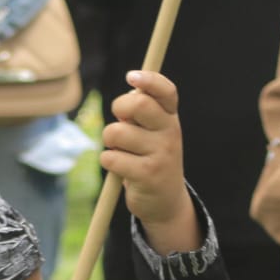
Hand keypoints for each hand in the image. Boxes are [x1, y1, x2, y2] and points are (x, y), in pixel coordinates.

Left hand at [103, 70, 198, 254]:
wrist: (166, 202)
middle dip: (118, 109)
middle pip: (137, 105)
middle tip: (121, 122)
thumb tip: (131, 92)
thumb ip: (141, 111)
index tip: (131, 77)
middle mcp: (170, 133)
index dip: (149, 79)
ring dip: (110, 142)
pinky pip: (111, 158)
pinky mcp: (148, 175)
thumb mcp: (153, 132)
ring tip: (121, 152)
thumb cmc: (150, 158)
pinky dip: (108, 162)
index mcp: (170, 118)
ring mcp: (161, 155)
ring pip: (116, 133)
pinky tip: (121, 170)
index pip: (166, 91)